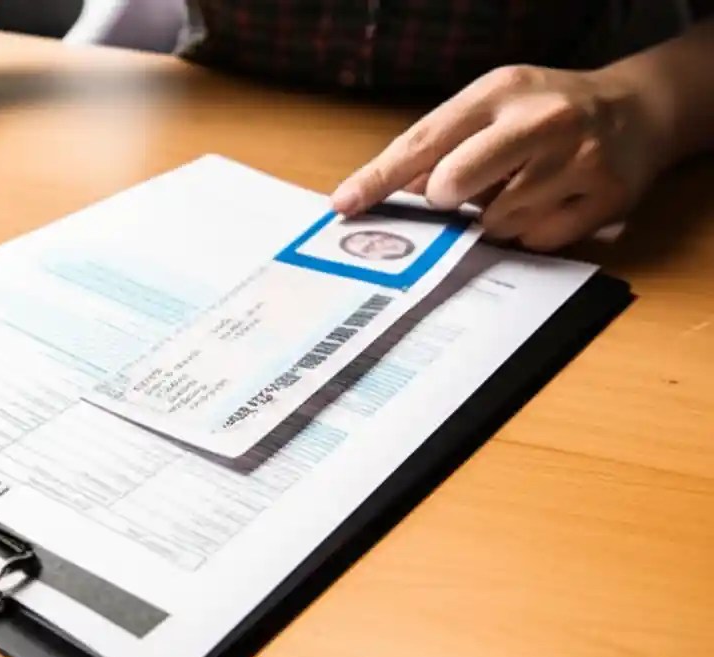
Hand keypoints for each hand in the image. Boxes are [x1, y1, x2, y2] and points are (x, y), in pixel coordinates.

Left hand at [331, 64, 661, 250]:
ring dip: (494, 216)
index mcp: (500, 92)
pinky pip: (535, 240)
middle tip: (464, 191)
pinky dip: (530, 231)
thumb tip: (391, 195)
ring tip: (521, 186)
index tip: (344, 205)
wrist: (636, 110)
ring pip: (495, 220)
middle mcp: (540, 121)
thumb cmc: (545, 111)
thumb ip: (441, 146)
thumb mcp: (492, 108)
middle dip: (448, 199)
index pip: (423, 141)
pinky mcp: (605, 197)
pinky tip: (548, 203)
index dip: (379, 178)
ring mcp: (577, 159)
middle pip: (454, 183)